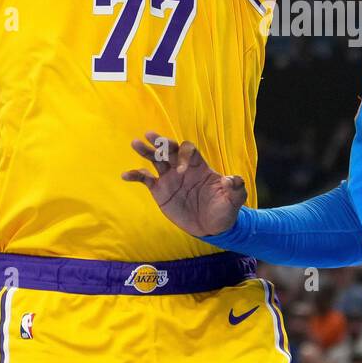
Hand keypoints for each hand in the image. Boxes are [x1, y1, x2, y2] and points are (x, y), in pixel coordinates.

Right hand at [123, 133, 246, 236]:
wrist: (212, 227)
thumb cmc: (225, 210)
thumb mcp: (234, 200)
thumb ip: (235, 188)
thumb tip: (235, 179)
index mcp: (200, 167)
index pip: (190, 151)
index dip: (185, 154)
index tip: (182, 168)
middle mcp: (183, 168)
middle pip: (171, 150)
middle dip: (162, 142)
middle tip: (150, 135)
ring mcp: (170, 178)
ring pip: (156, 159)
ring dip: (146, 151)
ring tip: (135, 143)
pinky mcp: (160, 191)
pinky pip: (145, 179)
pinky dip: (136, 175)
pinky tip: (126, 175)